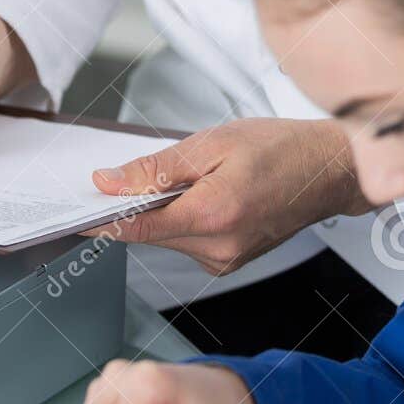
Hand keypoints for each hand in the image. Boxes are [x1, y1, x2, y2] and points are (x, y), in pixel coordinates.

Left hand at [89, 116, 368, 273]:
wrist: (330, 170)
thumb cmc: (282, 148)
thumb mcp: (213, 143)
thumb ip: (156, 167)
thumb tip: (108, 183)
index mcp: (212, 215)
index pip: (136, 229)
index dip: (100, 221)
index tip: (73, 212)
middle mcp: (218, 248)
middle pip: (151, 232)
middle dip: (139, 204)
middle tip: (148, 171)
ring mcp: (225, 260)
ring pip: (169, 236)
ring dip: (167, 208)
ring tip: (199, 175)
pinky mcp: (231, 260)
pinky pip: (190, 240)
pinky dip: (187, 217)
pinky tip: (209, 192)